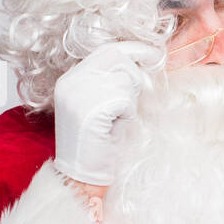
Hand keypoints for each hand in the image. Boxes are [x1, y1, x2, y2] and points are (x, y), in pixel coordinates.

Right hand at [51, 40, 160, 185]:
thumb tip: (140, 61)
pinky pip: (126, 101)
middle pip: (117, 59)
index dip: (133, 50)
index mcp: (69, 80)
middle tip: (132, 98)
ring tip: (115, 119)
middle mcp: (71, 82)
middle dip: (134, 76)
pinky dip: (128, 115)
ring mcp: (79, 94)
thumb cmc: (96, 143)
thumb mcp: (99, 105)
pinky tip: (114, 128)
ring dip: (129, 101)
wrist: (81, 174)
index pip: (106, 51)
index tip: (154, 52)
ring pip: (125, 80)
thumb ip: (110, 82)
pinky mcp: (92, 108)